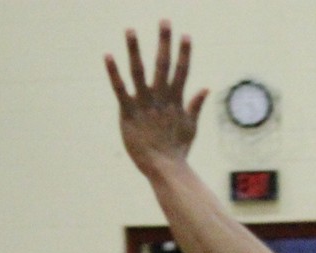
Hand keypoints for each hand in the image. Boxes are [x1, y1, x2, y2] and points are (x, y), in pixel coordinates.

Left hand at [105, 21, 209, 176]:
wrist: (165, 169)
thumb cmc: (177, 150)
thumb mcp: (190, 127)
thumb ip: (195, 105)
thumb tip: (207, 87)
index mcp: (176, 101)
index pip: (182, 71)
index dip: (184, 53)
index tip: (186, 35)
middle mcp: (161, 99)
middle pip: (163, 65)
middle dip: (164, 42)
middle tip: (164, 21)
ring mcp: (144, 105)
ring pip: (139, 72)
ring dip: (135, 50)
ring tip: (130, 30)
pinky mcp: (128, 113)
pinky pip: (120, 89)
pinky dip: (114, 73)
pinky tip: (108, 56)